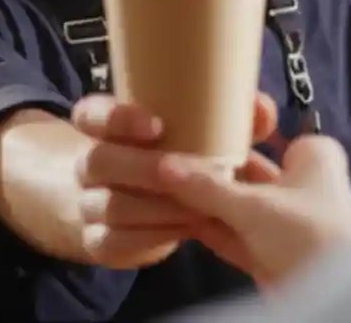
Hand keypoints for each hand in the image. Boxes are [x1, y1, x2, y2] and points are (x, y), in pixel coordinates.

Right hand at [68, 92, 278, 269]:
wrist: (151, 207)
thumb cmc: (184, 157)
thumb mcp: (207, 133)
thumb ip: (234, 118)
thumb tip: (260, 108)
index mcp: (107, 126)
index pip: (90, 114)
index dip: (117, 118)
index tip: (157, 126)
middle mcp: (91, 163)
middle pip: (97, 161)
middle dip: (145, 168)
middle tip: (186, 175)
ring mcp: (90, 204)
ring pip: (109, 206)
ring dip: (156, 208)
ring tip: (197, 206)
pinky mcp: (99, 241)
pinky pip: (112, 243)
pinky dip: (151, 238)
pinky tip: (183, 230)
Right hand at [158, 136, 350, 288]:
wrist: (332, 295)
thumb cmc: (309, 233)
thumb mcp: (254, 205)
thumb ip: (207, 187)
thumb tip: (163, 165)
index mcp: (314, 158)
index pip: (268, 138)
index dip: (232, 138)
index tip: (195, 132)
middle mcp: (304, 186)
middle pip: (249, 175)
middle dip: (211, 175)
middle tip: (167, 164)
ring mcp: (289, 223)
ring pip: (240, 208)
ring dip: (206, 204)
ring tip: (162, 191)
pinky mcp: (274, 256)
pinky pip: (237, 236)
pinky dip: (211, 230)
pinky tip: (177, 221)